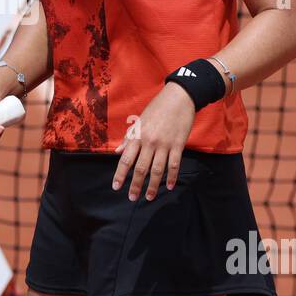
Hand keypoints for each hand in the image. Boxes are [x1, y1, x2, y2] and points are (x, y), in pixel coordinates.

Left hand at [112, 83, 194, 201]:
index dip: (120, 175)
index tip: (116, 187)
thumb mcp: (139, 121)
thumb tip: (116, 152)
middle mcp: (149, 142)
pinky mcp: (178, 145)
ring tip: (149, 197)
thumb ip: (129, 138)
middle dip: (135, 185)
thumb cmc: (157, 108)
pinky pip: (174, 165)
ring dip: (153, 186)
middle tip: (132, 198)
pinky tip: (170, 186)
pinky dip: (172, 177)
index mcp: (138, 136)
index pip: (126, 159)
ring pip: (157, 170)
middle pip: (141, 168)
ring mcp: (164, 144)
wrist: (179, 97)